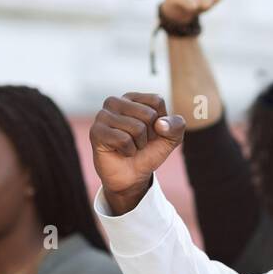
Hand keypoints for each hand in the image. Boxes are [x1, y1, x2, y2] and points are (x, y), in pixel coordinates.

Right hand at [90, 92, 185, 214]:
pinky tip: (120, 152)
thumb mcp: (171, 138)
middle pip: (149, 114)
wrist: (132, 176)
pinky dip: (128, 151)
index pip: (157, 101)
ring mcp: (103, 115)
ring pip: (137, 128)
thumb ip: (176, 125)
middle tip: (139, 142)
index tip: (151, 132)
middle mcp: (115, 102)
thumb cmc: (148, 152)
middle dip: (150, 135)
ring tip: (130, 147)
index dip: (161, 122)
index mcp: (132, 98)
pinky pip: (124, 140)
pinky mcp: (96, 131)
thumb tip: (160, 124)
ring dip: (139, 144)